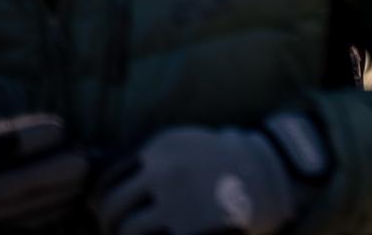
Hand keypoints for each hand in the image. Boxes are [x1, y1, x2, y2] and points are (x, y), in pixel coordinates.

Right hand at [0, 67, 89, 234]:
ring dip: (48, 199)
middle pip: (4, 186)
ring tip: (82, 182)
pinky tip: (59, 208)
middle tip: (85, 160)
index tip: (60, 127)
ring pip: (7, 214)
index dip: (26, 138)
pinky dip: (32, 220)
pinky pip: (1, 231)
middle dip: (49, 174)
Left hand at [92, 115, 328, 234]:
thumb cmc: (223, 163)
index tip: (103, 209)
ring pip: (128, 229)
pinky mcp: (189, 230)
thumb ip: (151, 159)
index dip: (101, 197)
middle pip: (114, 205)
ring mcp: (179, 202)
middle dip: (109, 222)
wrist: (271, 177)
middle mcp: (167, 172)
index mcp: (162, 148)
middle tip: (114, 230)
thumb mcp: (187, 144)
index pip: (109, 176)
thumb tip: (104, 186)